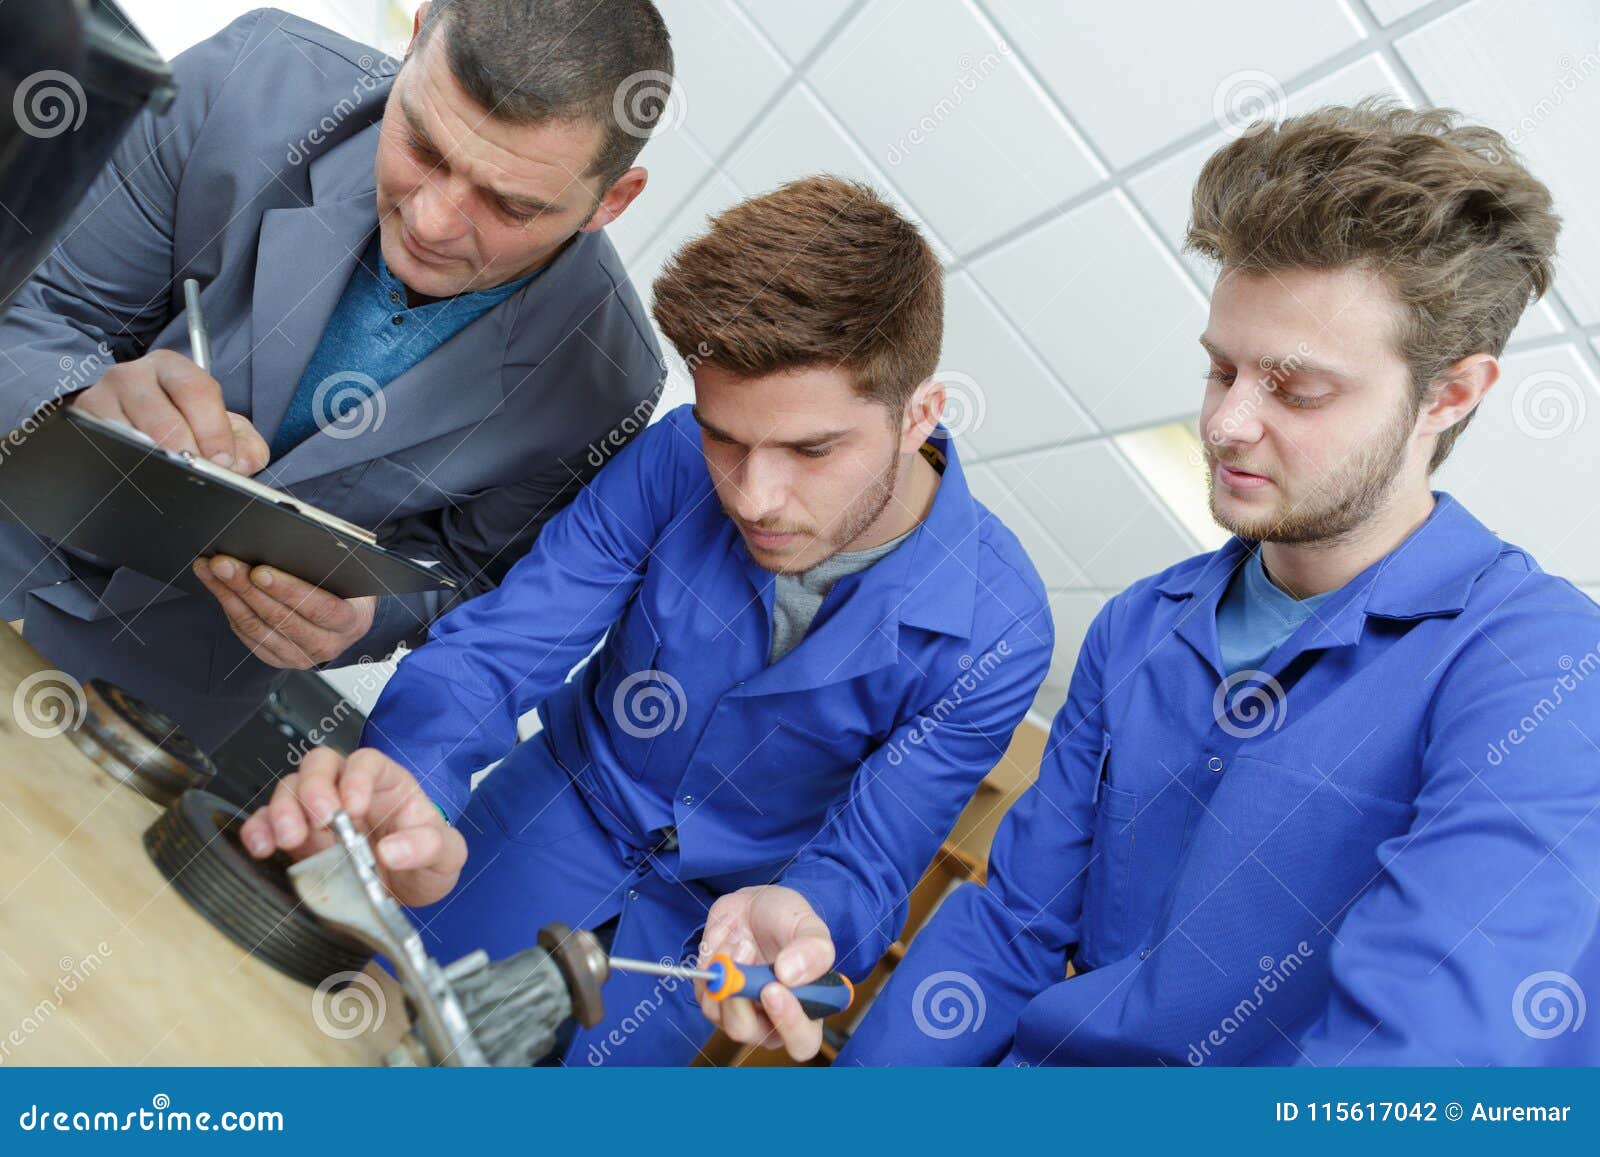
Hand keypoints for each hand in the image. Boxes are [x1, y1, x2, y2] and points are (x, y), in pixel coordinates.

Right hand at [70, 349, 268, 473]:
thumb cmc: (181, 420)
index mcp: (173, 368)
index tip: (223, 461)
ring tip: (175, 479)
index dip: (214, 430)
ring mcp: (101, 397)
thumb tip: (242, 463)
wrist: (127, 418)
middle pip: (162, 418)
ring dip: (157, 463)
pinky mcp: (81, 422)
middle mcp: (132, 375)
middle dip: (187, 453)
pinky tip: (145, 476)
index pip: (197, 391)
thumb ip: (244, 443)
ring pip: (130, 436)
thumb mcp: (219, 425)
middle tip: (200, 475)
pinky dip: (128, 466)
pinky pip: (104, 448)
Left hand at [193, 554, 376, 667]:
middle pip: (280, 618)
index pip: (319, 608)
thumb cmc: (346, 586)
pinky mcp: (277, 658)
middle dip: (246, 587)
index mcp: (351, 621)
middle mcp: (327, 644)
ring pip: (256, 627)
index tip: (259, 571)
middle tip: (222, 563)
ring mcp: (300, 656)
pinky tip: (216, 586)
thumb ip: (322, 563)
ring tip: (210, 569)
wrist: (347, 617)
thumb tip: (282, 544)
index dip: (288, 590)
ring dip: (229, 595)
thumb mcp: (346, 574)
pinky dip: (229, 608)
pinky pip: (247, 635)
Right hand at [238, 747, 465, 906]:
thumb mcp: (446, 855)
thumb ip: (428, 846)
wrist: (408, 891)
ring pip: (290, 789)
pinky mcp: (299, 838)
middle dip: (315, 787)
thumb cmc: (427, 860)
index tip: (354, 807)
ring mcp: (319, 812)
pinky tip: (262, 846)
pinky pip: (268, 821)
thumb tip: (393, 850)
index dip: (356, 778)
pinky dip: (259, 829)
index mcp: (389, 784)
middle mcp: (349, 790)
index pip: (366, 762)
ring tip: (289, 839)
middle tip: (320, 819)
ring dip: (284, 810)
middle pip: (321, 764)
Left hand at [698, 885, 835, 1060]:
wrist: (754, 904)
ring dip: (728, 972)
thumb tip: (789, 977)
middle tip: (740, 968)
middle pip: (750, 1034)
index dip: (789, 1024)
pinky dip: (714, 965)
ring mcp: (740, 1013)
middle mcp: (772, 1020)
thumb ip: (814, 951)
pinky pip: (705, 994)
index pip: (802, 1042)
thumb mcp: (809, 925)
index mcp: (806, 1010)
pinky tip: (729, 944)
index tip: (773, 990)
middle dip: (739, 1002)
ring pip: (720, 1015)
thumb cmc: (787, 920)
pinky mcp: (714, 1001)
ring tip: (743, 941)